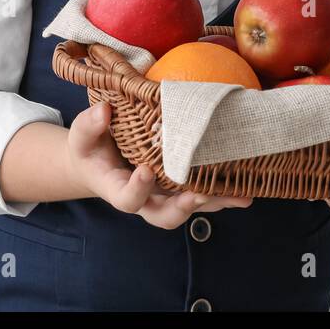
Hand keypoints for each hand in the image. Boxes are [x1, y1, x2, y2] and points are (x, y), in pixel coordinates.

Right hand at [66, 101, 252, 229]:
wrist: (101, 161)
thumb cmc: (91, 147)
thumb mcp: (82, 135)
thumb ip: (89, 125)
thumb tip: (104, 111)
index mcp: (117, 190)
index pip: (127, 200)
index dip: (138, 190)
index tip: (146, 170)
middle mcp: (145, 199)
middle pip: (164, 217)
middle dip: (184, 208)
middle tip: (199, 196)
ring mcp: (166, 196)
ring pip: (191, 207)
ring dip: (216, 202)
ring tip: (241, 195)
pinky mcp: (182, 187)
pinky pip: (204, 193)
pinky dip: (224, 189)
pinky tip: (248, 180)